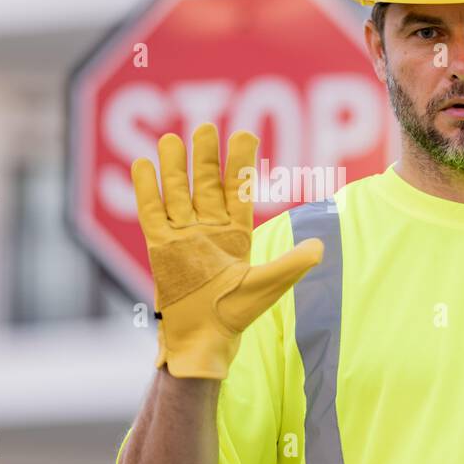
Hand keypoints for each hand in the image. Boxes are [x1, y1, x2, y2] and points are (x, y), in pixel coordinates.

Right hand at [131, 123, 322, 378]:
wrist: (203, 338)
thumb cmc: (236, 315)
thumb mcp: (267, 286)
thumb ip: (291, 265)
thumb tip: (320, 247)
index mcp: (235, 234)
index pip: (237, 190)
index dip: (240, 164)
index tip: (244, 134)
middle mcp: (208, 229)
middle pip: (204, 184)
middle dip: (205, 157)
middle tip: (206, 126)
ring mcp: (182, 236)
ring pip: (176, 193)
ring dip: (174, 166)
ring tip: (171, 137)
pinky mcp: (159, 247)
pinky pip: (151, 212)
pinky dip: (147, 189)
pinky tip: (143, 164)